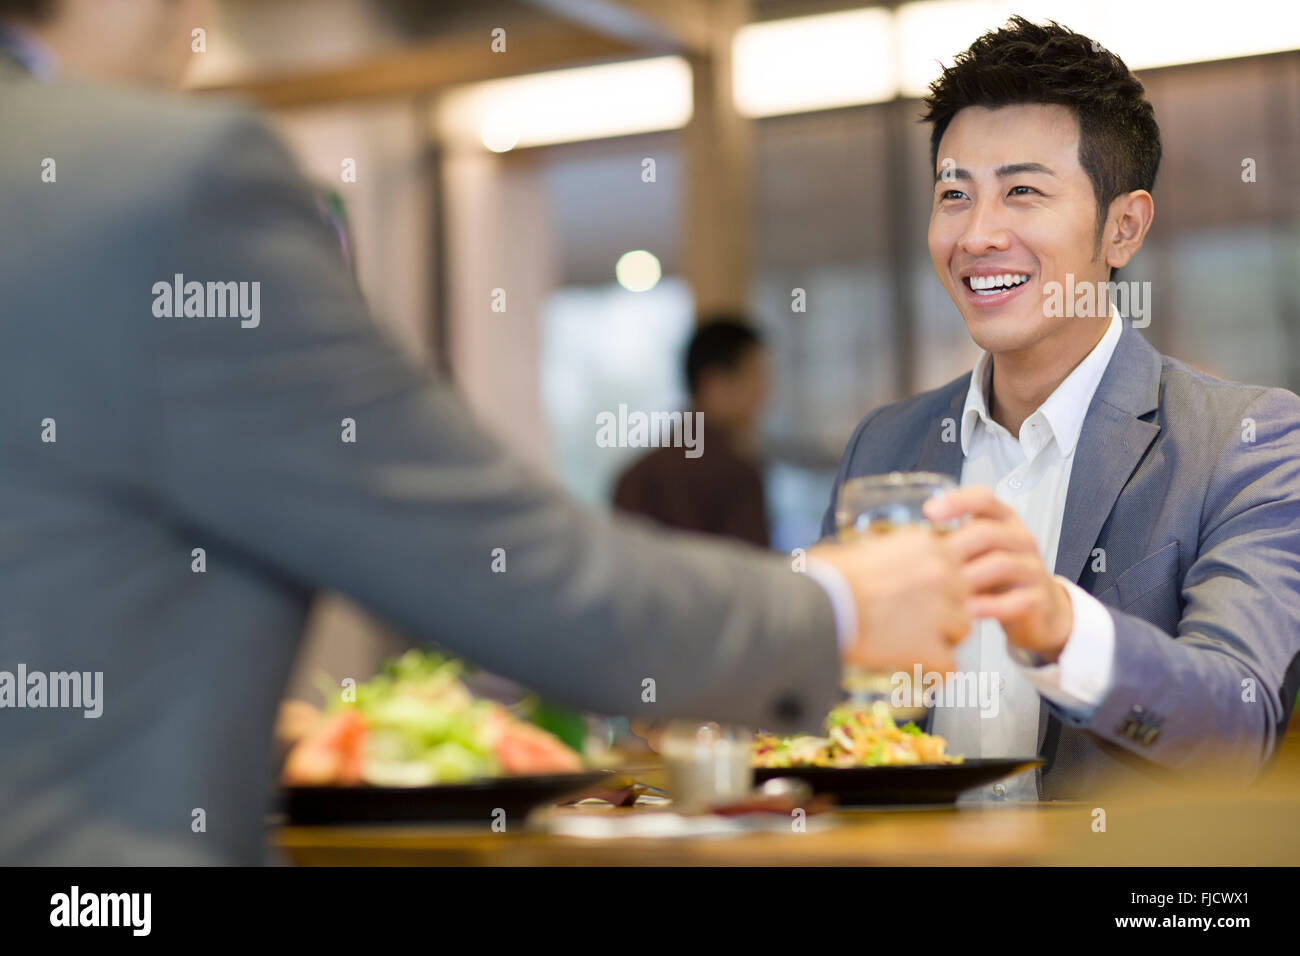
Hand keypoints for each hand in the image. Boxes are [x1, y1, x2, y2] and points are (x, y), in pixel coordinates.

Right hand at [810, 526, 970, 673]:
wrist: (817, 604)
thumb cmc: (827, 577)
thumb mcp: (863, 546)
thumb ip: (887, 550)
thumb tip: (878, 556)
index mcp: (925, 543)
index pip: (965, 554)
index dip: (952, 574)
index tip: (940, 586)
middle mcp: (940, 572)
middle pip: (972, 591)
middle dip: (954, 605)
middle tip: (932, 618)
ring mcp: (938, 610)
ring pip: (965, 628)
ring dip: (947, 638)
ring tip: (923, 644)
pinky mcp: (927, 646)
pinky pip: (950, 666)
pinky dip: (936, 672)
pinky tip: (921, 670)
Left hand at [923, 486, 1072, 661]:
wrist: (1038, 610)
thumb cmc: (994, 576)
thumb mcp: (972, 553)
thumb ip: (944, 540)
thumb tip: (887, 535)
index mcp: (1002, 519)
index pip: (984, 498)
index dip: (957, 501)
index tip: (928, 511)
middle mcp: (1021, 538)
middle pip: (990, 531)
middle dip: (956, 544)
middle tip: (926, 558)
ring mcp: (1033, 567)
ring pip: (1003, 564)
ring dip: (969, 577)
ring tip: (940, 589)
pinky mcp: (1039, 597)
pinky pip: (1016, 600)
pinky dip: (990, 607)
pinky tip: (966, 612)